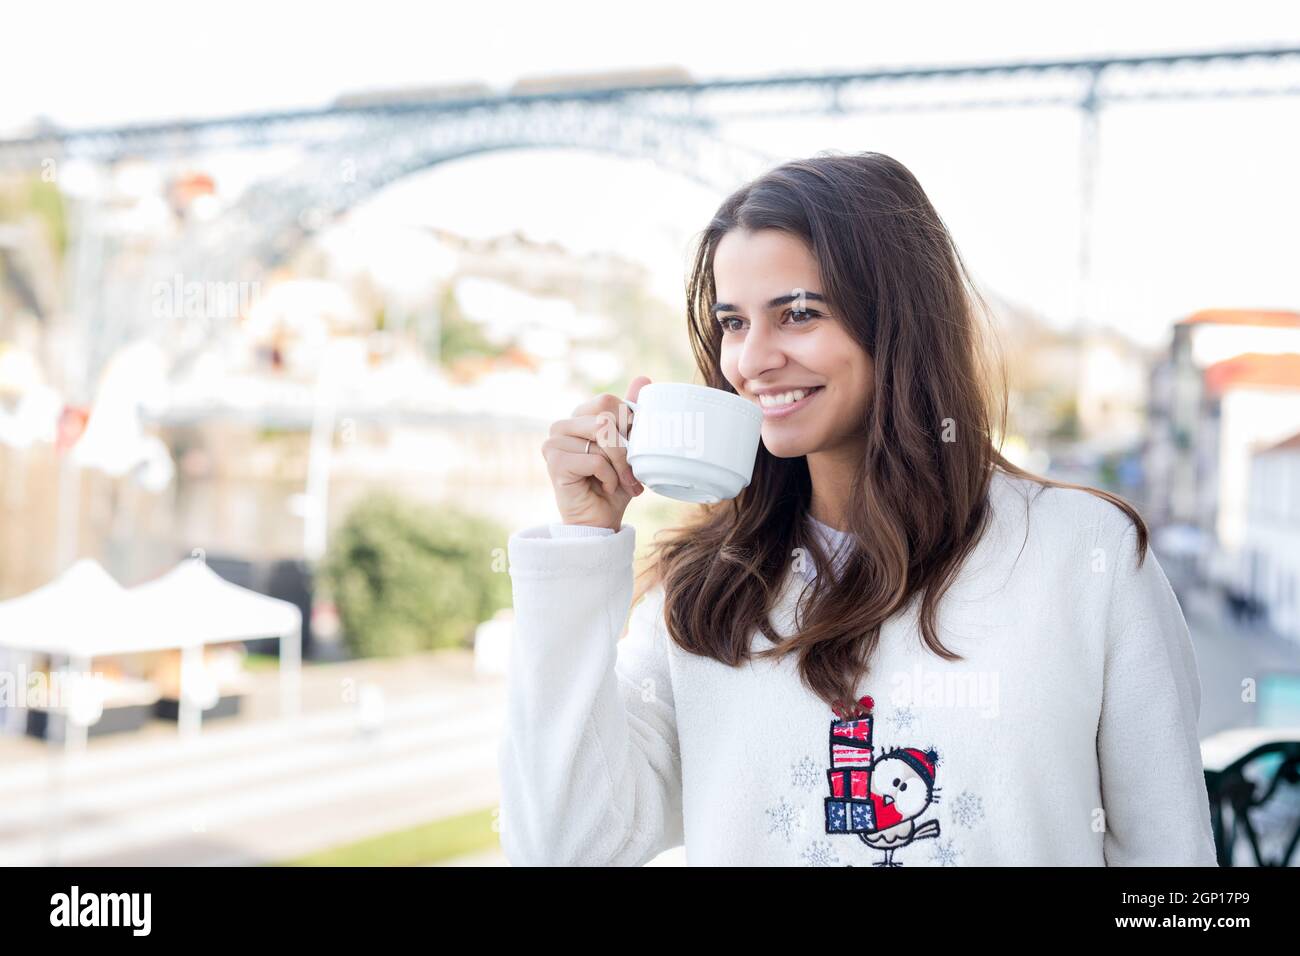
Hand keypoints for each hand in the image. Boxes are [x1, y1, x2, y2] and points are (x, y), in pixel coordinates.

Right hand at [541, 376, 651, 531]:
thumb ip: (632, 413)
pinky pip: (595, 459)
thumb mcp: (630, 447)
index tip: (635, 453)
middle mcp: (563, 424)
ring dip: (619, 466)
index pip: (609, 401)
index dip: (628, 426)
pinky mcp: (553, 459)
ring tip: (619, 482)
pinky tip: (602, 487)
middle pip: (606, 416)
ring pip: (603, 437)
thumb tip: (643, 379)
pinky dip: (608, 477)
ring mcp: (554, 440)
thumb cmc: (614, 485)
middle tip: (632, 473)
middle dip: (626, 448)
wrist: (600, 522)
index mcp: (580, 416)